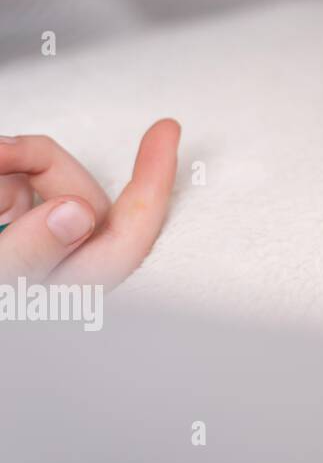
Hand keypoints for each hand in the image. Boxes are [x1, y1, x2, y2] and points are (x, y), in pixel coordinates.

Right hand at [0, 120, 179, 287]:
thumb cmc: (6, 332)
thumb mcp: (3, 286)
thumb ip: (28, 255)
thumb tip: (76, 213)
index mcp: (71, 289)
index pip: (130, 230)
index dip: (154, 179)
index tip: (167, 129)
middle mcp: (60, 268)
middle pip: (74, 192)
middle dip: (33, 161)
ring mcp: (36, 250)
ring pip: (35, 188)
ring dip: (3, 178)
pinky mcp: (13, 238)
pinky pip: (12, 196)